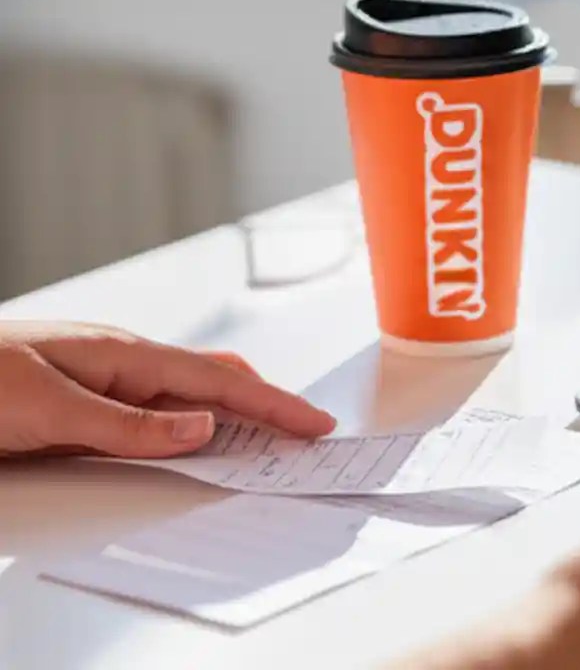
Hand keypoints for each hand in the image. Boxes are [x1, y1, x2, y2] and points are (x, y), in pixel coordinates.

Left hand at [0, 321, 334, 457]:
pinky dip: (194, 424)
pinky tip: (198, 437)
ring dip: (234, 413)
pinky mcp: (86, 404)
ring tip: (270, 435)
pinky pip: (158, 413)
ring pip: (189, 395)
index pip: (219, 382)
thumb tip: (204, 427)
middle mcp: (122, 363)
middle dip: (265, 402)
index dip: (273, 403)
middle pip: (215, 378)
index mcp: (123, 354)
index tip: (315, 423)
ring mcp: (105, 381)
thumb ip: (130, 422)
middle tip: (306, 431)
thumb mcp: (51, 407)